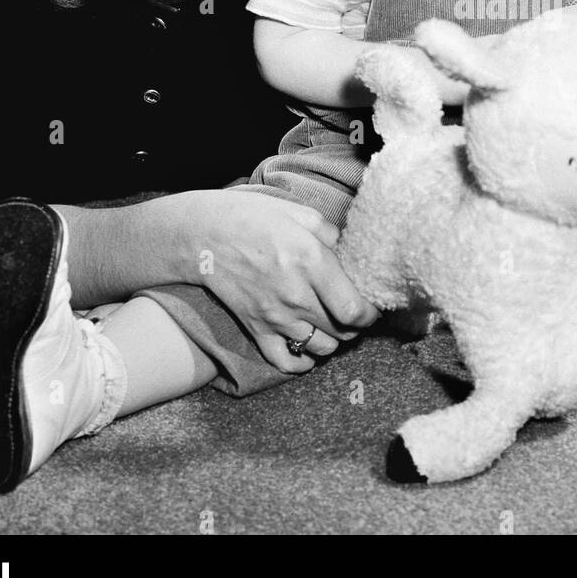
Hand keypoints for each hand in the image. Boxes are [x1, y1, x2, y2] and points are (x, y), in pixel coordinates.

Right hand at [158, 189, 379, 373]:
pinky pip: (285, 362)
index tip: (372, 306)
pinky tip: (310, 351)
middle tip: (354, 312)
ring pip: (321, 348)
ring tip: (333, 325)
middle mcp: (296, 296)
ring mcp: (275, 317)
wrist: (204, 235)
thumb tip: (349, 253)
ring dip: (334, 340)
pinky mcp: (256, 329)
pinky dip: (303, 363)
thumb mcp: (300, 213)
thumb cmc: (253, 218)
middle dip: (356, 325)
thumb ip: (332, 234)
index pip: (354, 310)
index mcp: (312, 263)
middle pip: (342, 331)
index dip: (371, 314)